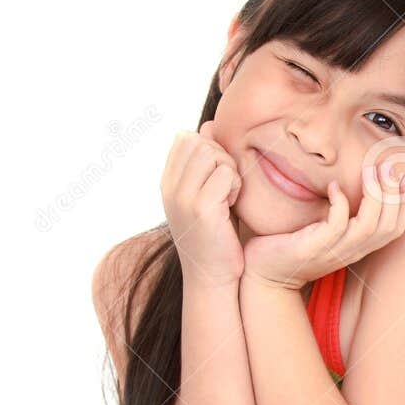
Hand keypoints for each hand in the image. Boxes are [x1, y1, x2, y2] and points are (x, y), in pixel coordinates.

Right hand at [162, 123, 242, 287]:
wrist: (213, 278)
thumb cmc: (217, 237)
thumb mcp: (207, 196)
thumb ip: (206, 163)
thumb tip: (209, 125)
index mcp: (168, 183)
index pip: (186, 138)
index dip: (209, 150)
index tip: (217, 178)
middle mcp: (169, 188)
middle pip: (200, 142)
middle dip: (221, 158)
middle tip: (228, 188)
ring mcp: (183, 198)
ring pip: (213, 154)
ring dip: (230, 172)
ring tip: (230, 197)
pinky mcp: (202, 209)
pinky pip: (226, 174)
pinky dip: (237, 187)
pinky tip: (233, 207)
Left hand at [241, 150, 404, 290]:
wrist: (267, 273)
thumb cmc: (295, 245)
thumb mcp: (328, 231)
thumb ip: (345, 215)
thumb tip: (357, 185)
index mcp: (360, 246)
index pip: (396, 228)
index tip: (403, 174)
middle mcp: (353, 251)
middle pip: (389, 226)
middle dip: (394, 194)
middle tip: (387, 167)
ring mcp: (334, 251)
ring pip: (369, 226)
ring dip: (373, 195)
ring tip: (368, 170)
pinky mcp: (314, 248)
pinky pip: (337, 225)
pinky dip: (340, 202)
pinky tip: (332, 187)